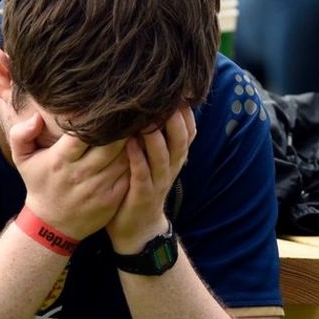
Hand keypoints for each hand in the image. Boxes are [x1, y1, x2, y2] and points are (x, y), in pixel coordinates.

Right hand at [9, 112, 129, 239]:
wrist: (52, 224)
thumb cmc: (40, 184)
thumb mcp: (22, 160)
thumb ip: (21, 135)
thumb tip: (37, 116)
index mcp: (61, 159)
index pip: (84, 133)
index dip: (98, 118)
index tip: (107, 105)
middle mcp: (81, 173)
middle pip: (111, 144)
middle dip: (122, 127)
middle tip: (129, 112)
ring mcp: (98, 187)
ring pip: (124, 158)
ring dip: (133, 142)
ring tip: (138, 126)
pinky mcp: (112, 198)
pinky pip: (130, 174)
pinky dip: (135, 160)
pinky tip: (138, 149)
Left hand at [106, 108, 195, 253]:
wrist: (137, 230)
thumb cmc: (141, 186)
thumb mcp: (155, 160)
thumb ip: (157, 136)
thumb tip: (154, 103)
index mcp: (175, 157)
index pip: (189, 130)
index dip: (186, 111)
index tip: (178, 88)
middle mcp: (171, 168)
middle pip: (180, 139)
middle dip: (175, 118)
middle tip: (166, 97)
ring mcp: (158, 183)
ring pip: (163, 156)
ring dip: (156, 136)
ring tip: (147, 117)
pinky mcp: (142, 196)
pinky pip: (141, 175)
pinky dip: (137, 159)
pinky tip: (129, 144)